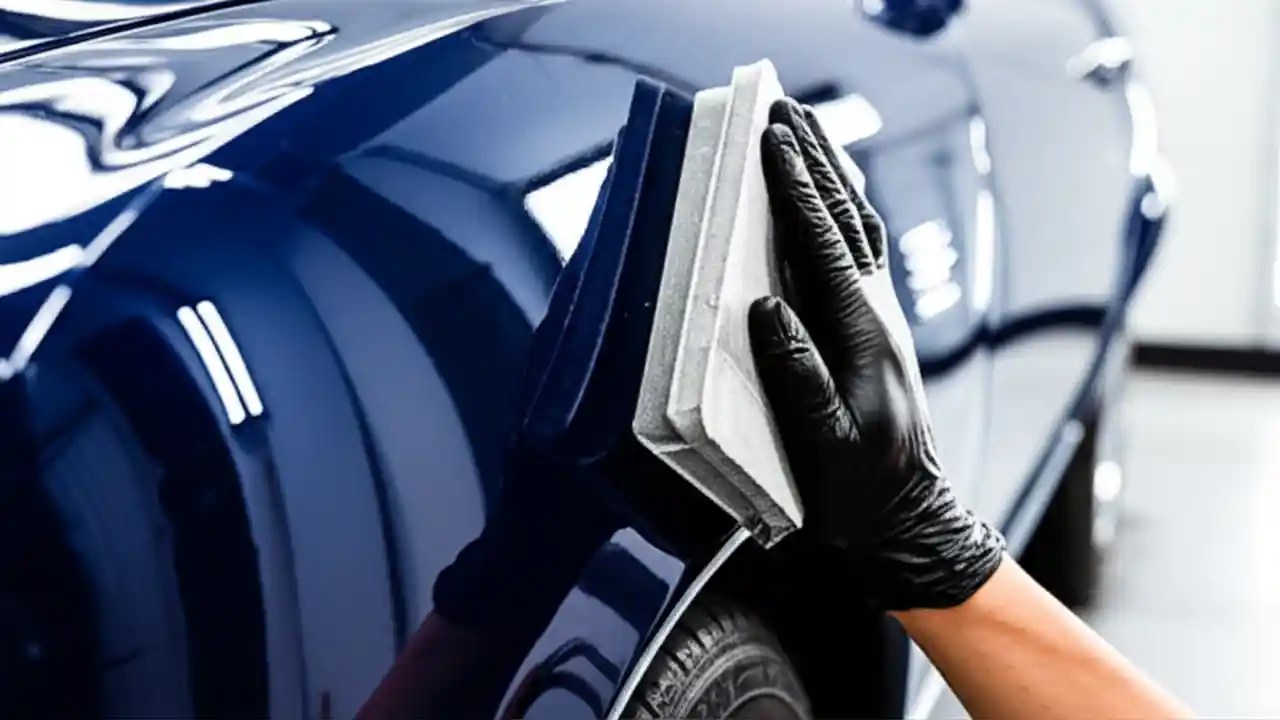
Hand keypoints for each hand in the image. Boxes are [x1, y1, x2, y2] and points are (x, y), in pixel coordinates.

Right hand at [749, 98, 1004, 609]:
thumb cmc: (864, 493)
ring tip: (802, 131)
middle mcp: (876, 316)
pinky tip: (827, 199)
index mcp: (862, 335)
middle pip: (845, 216)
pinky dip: (838, 210)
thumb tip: (765, 306)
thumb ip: (798, 376)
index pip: (824, 243)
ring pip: (856, 227)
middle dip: (812, 158)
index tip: (769, 137)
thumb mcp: (827, 446)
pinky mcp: (872, 331)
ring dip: (829, 175)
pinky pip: (857, 253)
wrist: (910, 520)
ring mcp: (879, 320)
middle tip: (782, 106)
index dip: (795, 188)